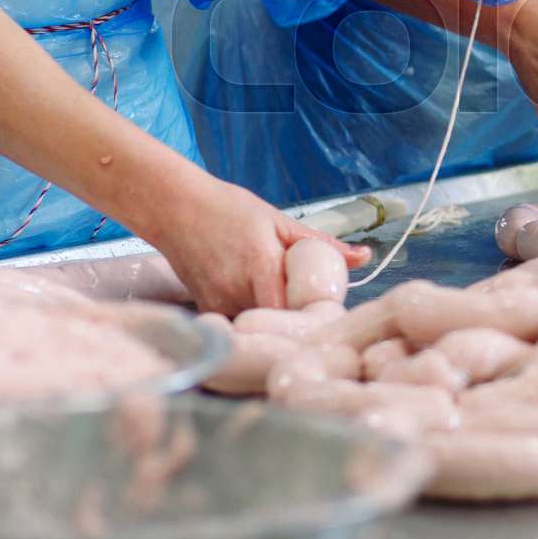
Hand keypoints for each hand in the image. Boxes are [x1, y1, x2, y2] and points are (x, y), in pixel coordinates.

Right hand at [146, 178, 369, 315]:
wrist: (174, 208)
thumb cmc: (228, 209)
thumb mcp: (280, 221)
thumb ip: (321, 244)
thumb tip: (363, 257)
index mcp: (261, 266)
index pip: (293, 313)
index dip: (314, 321)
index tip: (330, 318)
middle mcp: (236, 291)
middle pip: (277, 327)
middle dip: (299, 328)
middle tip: (318, 320)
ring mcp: (217, 303)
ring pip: (257, 331)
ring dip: (276, 327)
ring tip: (293, 314)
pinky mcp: (205, 309)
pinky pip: (238, 326)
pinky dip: (254, 322)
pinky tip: (264, 310)